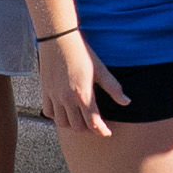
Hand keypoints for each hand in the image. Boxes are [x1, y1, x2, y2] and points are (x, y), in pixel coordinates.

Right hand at [37, 27, 130, 142]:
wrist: (59, 39)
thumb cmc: (82, 53)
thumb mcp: (100, 70)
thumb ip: (113, 88)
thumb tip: (127, 102)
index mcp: (83, 95)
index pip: (93, 123)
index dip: (101, 131)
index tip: (107, 133)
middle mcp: (67, 99)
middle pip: (78, 127)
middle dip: (88, 129)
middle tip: (95, 124)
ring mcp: (55, 96)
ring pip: (62, 123)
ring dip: (72, 125)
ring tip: (80, 119)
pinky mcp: (45, 91)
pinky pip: (49, 113)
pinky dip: (57, 116)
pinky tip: (65, 111)